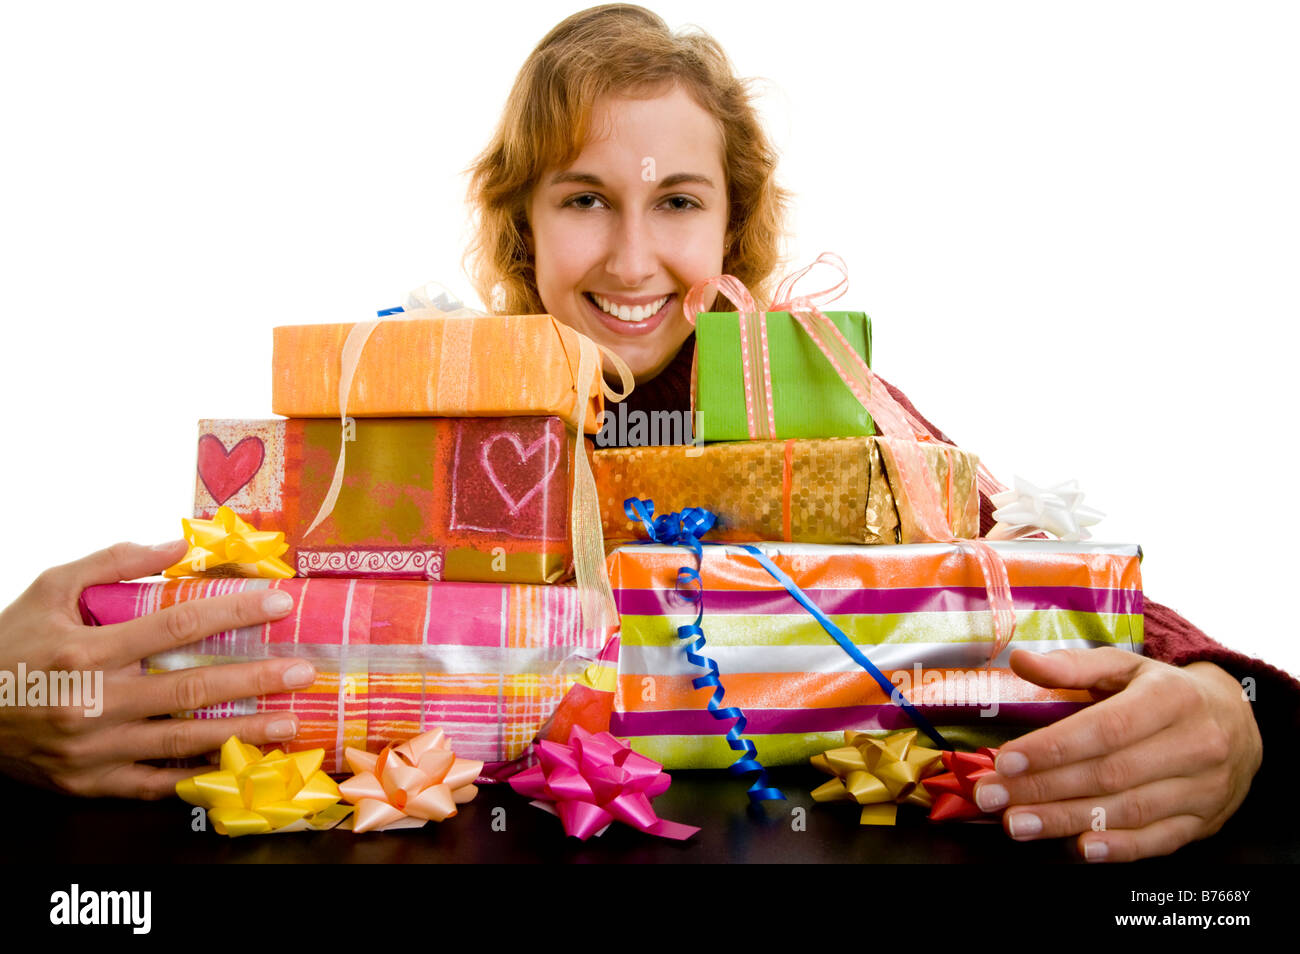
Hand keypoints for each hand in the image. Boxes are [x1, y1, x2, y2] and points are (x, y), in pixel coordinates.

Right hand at [0, 539, 316, 798]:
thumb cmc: (10, 645)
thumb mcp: (51, 590)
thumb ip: (115, 563)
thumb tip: (178, 545)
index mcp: (86, 650)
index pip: (177, 624)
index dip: (234, 612)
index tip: (279, 603)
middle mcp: (92, 703)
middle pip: (191, 687)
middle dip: (256, 679)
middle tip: (302, 672)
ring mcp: (93, 750)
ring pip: (183, 741)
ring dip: (243, 731)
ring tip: (288, 722)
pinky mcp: (90, 784)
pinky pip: (155, 783)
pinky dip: (197, 774)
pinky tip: (238, 763)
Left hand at [973, 648, 1260, 861]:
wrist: (1237, 724)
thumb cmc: (1165, 692)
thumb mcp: (1125, 667)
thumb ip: (1072, 665)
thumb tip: (1019, 662)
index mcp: (1171, 698)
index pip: (1105, 729)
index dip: (1053, 747)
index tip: (1006, 759)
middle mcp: (1195, 744)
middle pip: (1109, 774)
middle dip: (1044, 788)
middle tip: (993, 796)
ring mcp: (1204, 788)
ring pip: (1128, 811)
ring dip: (1066, 821)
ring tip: (1017, 823)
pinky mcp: (1204, 822)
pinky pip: (1158, 841)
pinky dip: (1117, 848)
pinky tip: (1078, 848)